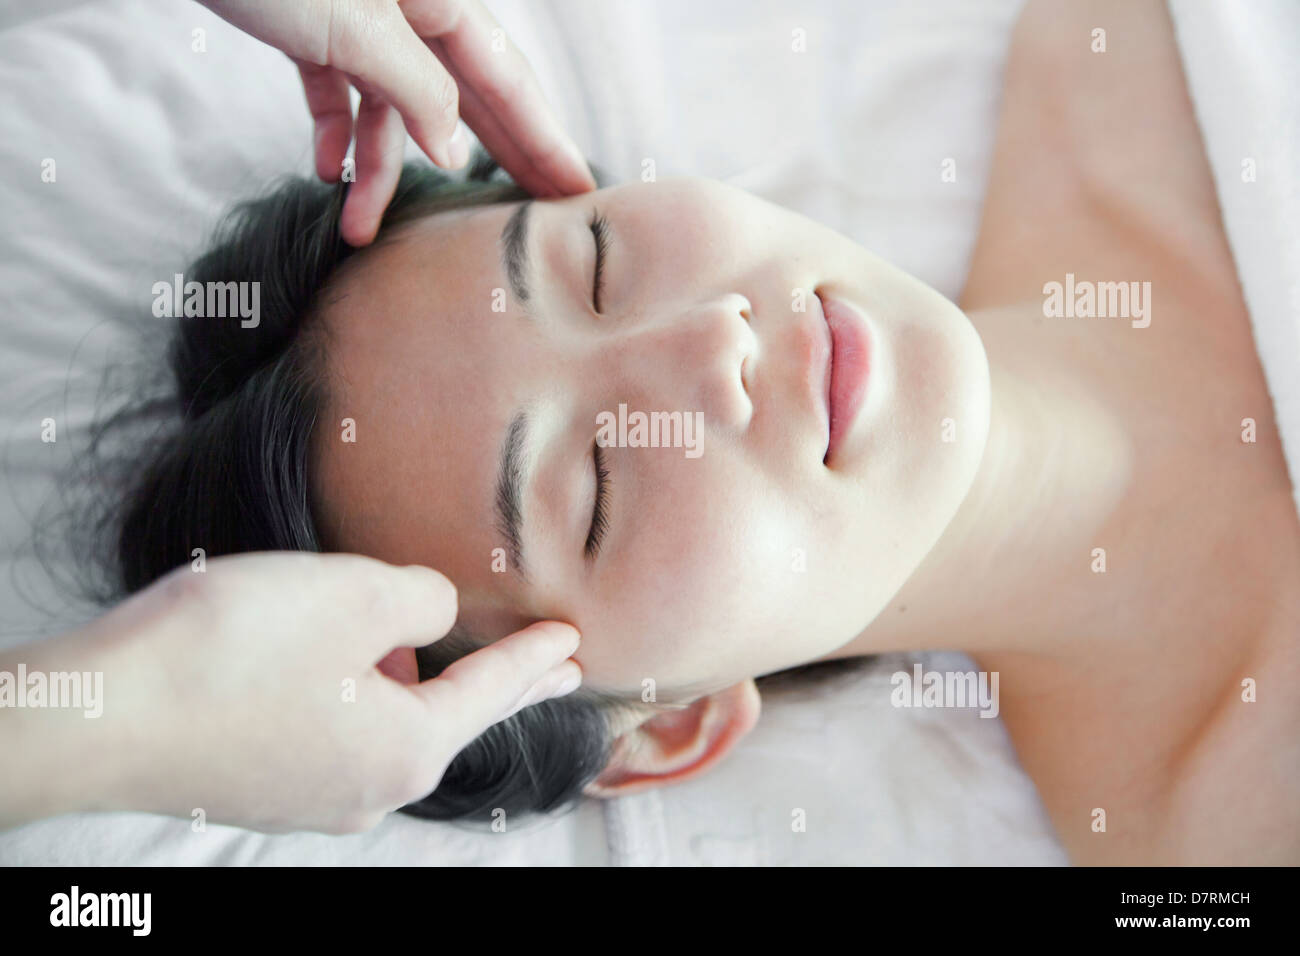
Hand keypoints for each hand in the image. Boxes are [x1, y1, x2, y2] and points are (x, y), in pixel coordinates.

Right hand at [2, 552, 581, 833]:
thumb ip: (422, 603)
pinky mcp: (256, 783)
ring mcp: (307, 797)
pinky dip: (363, 700)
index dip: (533, 659)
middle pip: (450, 723)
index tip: (573, 643)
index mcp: (406, 749)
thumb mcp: (355, 596)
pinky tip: (351, 678)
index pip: (491, 694)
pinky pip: (334, 735)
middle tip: (552, 669)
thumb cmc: (236, 653)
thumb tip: (433, 619)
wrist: (98, 719)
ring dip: (424, 690)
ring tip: (444, 658)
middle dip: (501, 688)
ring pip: (387, 730)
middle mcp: (366, 789)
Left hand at [198, 0, 597, 244]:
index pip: (509, 84)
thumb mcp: (357, 26)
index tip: (578, 191)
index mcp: (441, 0)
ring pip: (391, 110)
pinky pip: (340, 94)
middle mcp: (412, 10)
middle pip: (468, 100)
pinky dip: (334, 134)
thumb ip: (415, 91)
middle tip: (533, 222)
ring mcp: (363, 20)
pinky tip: (325, 171)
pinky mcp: (314, 29)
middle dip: (496, 164)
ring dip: (377, 172)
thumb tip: (456, 150)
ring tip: (363, 231)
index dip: (545, 141)